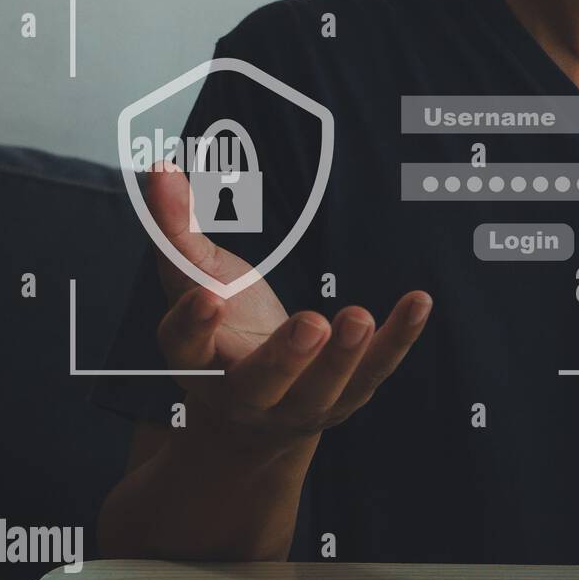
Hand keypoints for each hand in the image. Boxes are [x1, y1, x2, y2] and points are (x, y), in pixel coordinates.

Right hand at [145, 162, 431, 442]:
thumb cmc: (224, 331)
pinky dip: (399, 338)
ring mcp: (301, 402)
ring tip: (359, 317)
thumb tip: (160, 167)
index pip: (186, 348)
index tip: (204, 298)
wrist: (258, 412)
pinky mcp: (346, 396)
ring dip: (345, 355)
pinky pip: (376, 369)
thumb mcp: (196, 281)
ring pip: (325, 386)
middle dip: (286, 357)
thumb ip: (177, 228)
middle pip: (262, 382)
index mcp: (200, 363)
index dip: (192, 326)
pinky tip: (418, 303)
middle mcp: (247, 393)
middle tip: (310, 325)